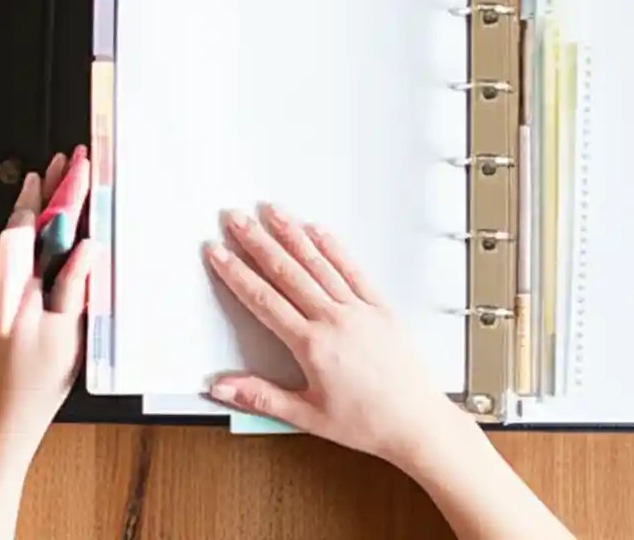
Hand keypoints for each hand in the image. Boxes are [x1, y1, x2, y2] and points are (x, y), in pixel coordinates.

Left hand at [0, 149, 95, 447]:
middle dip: (49, 187)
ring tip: (57, 176)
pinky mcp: (11, 299)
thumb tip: (86, 246)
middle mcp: (7, 280)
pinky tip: (49, 226)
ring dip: (42, 204)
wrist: (6, 412)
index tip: (77, 163)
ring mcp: (6, 288)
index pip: (42, 224)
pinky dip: (38, 230)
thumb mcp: (66, 331)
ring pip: (25, 235)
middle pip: (29, 222)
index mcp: (19, 282)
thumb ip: (74, 286)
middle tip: (68, 157)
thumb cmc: (35, 378)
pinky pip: (24, 253)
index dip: (61, 191)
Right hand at [204, 204, 469, 466]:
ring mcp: (359, 310)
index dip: (237, 274)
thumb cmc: (367, 422)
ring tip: (272, 212)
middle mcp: (335, 320)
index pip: (264, 301)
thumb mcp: (306, 416)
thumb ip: (261, 397)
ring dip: (293, 235)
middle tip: (236, 219)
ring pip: (319, 264)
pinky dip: (334, 248)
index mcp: (312, 345)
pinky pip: (353, 270)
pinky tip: (318, 231)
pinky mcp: (381, 308)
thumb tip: (221, 388)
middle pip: (287, 273)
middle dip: (257, 243)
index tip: (218, 253)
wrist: (415, 421)